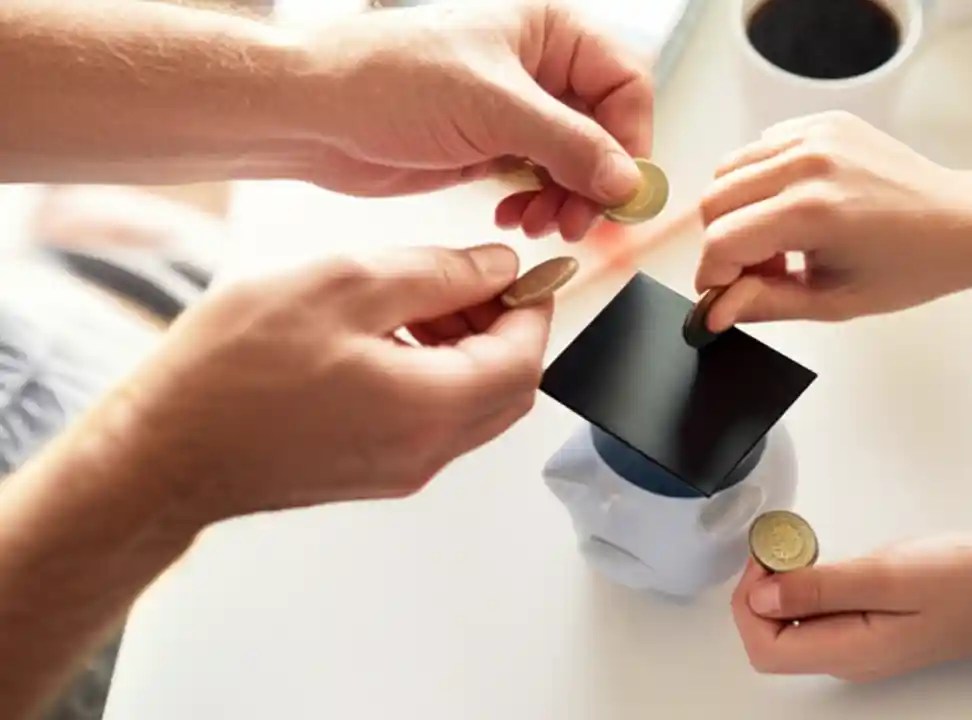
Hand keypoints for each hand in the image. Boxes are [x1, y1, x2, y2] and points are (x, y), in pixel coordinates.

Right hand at [101, 244, 549, 521]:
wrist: (163, 451)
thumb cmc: (232, 373)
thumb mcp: (342, 286)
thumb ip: (436, 274)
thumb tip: (497, 269)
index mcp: (432, 407)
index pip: (526, 357)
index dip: (533, 307)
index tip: (518, 270)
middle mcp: (428, 451)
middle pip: (509, 388)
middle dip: (502, 327)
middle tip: (464, 282)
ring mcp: (401, 469)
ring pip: (472, 405)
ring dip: (466, 350)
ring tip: (416, 303)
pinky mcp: (373, 472)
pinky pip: (433, 421)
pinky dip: (434, 375)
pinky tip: (386, 338)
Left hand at [302, 0, 652, 240]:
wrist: (316, 115)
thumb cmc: (387, 80)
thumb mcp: (494, 108)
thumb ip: (570, 145)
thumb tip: (626, 181)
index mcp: (548, 29)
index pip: (625, 83)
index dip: (630, 140)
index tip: (620, 189)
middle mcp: (538, 66)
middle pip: (605, 130)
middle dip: (595, 180)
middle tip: (580, 221)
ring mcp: (515, 109)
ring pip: (575, 162)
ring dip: (567, 200)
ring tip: (542, 222)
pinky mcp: (492, 147)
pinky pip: (541, 181)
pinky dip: (539, 204)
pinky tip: (515, 216)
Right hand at [696, 112, 971, 329]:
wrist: (964, 222)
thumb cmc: (913, 266)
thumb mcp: (834, 301)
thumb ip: (764, 304)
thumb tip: (713, 311)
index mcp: (812, 210)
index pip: (721, 240)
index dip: (712, 276)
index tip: (721, 296)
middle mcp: (809, 162)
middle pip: (714, 200)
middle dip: (723, 243)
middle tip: (761, 271)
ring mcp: (816, 134)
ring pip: (729, 170)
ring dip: (738, 211)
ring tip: (780, 241)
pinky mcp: (824, 121)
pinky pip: (760, 149)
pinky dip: (761, 182)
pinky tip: (795, 210)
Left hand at [730, 535, 971, 680]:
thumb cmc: (967, 584)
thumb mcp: (889, 575)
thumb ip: (822, 587)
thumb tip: (763, 596)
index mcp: (849, 652)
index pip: (765, 648)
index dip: (750, 602)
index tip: (767, 559)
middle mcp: (847, 657)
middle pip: (771, 638)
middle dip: (760, 590)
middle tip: (781, 548)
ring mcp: (856, 645)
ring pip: (790, 624)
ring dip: (783, 583)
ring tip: (802, 547)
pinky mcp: (866, 626)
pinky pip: (816, 612)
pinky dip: (807, 583)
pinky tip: (823, 558)